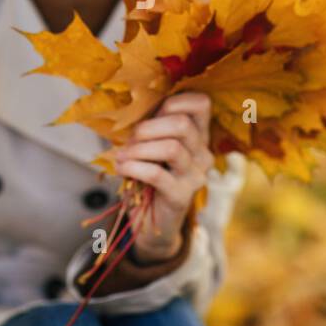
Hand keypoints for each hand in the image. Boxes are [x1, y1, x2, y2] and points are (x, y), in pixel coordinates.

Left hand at [112, 92, 212, 262]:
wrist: (151, 223)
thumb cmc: (147, 178)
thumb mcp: (149, 145)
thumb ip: (148, 126)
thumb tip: (129, 108)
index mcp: (198, 135)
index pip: (201, 103)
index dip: (173, 102)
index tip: (150, 113)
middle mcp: (203, 154)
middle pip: (182, 124)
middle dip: (148, 127)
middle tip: (130, 139)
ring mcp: (195, 176)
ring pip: (171, 148)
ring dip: (139, 148)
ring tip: (122, 155)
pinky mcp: (181, 196)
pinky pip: (157, 174)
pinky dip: (134, 167)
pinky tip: (122, 168)